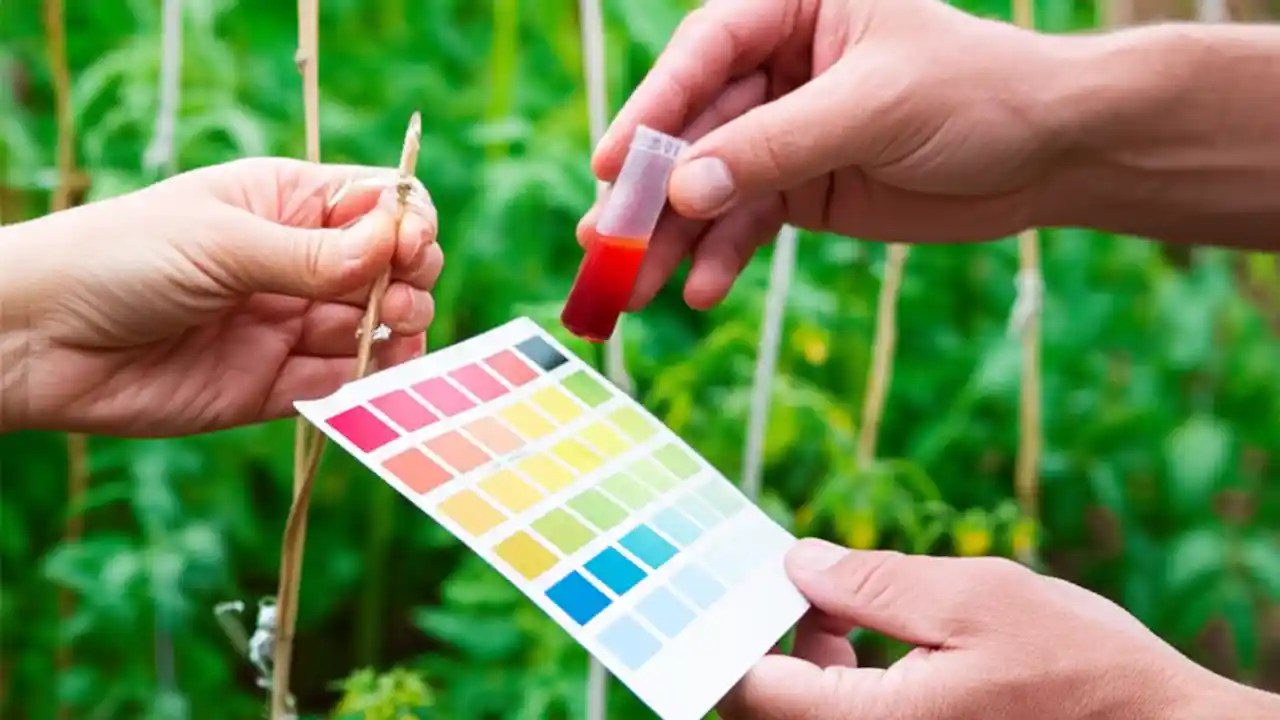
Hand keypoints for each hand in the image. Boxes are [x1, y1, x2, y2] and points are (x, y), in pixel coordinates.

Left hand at [0, 157, 441, 436]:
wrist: (39, 340)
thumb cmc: (121, 258)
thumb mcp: (223, 241)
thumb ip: (314, 255)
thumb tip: (398, 244)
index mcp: (286, 205)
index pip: (376, 204)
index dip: (406, 223)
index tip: (409, 245)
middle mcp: (298, 265)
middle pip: (389, 269)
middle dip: (409, 280)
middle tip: (394, 298)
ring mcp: (288, 327)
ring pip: (375, 330)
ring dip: (400, 332)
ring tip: (393, 333)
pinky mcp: (275, 387)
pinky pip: (339, 386)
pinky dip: (368, 384)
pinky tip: (376, 375)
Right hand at [583, 0, 1068, 309]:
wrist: (1048, 156)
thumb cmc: (975, 96)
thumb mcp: (873, 108)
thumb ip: (776, 146)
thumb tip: (684, 189)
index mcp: (794, 9)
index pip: (706, 51)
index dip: (653, 108)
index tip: (609, 166)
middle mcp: (779, 67)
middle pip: (692, 127)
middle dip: (647, 190)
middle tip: (600, 246)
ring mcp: (784, 132)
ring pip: (708, 185)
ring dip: (671, 239)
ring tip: (631, 291)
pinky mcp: (800, 188)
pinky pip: (744, 224)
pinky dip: (721, 258)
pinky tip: (700, 291)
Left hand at [720, 539, 1279, 719]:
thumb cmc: (1078, 668)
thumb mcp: (974, 599)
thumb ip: (875, 584)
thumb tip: (801, 563)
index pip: (753, 692)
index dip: (728, 632)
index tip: (729, 581)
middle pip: (768, 707)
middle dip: (768, 639)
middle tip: (793, 581)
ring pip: (804, 711)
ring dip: (802, 655)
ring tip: (842, 604)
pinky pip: (845, 715)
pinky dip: (838, 675)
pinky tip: (871, 636)